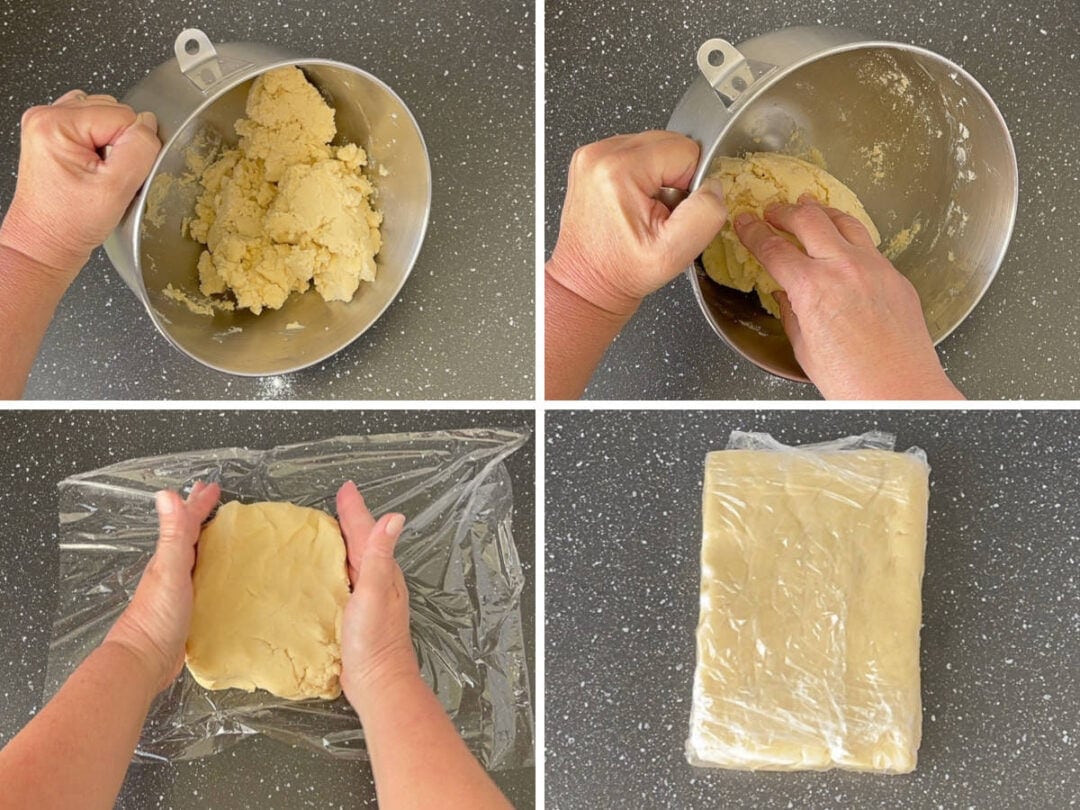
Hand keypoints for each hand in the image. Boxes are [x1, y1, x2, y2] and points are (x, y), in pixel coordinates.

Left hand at [0, 90, 159, 274]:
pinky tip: (93, 167)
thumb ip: (139, 150)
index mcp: (56, 124)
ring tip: (98, 174)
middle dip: (120, 144)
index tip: (115, 176)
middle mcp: (47, 116)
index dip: (131, 148)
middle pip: (113, 111)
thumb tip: (150, 124)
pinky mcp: (52, 133)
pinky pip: (93, 125)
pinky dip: (101, 144)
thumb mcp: (115, 190)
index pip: (123, 116)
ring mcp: (47, 123)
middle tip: (106, 177)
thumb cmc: (69, 224)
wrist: (45, 243)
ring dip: (111, 144)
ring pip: (105, 116)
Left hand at [104, 481, 219, 692]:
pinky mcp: (188, 612)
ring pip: (197, 559)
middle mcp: (173, 571)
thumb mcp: (169, 569)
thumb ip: (172, 535)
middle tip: (212, 498)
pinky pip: (204, 582)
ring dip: (207, 543)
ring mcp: (179, 592)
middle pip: (189, 536)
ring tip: (221, 534)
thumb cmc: (157, 616)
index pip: (186, 523)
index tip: (213, 487)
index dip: (198, 504)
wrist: (145, 662)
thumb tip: (166, 493)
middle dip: (198, 516)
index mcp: (169, 558)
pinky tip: (221, 578)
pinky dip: (213, 572)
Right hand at [335, 481, 417, 706]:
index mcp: (381, 570)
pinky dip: (335, 568)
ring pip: (353, 560)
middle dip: (349, 520)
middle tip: (337, 501)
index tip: (346, 488)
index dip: (354, 509)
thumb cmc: (374, 638)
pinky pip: (344, 580)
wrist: (377, 682)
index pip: (366, 531)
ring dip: (343, 542)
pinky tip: (324, 573)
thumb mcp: (375, 591)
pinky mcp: (356, 614)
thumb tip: (395, 517)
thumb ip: (380, 555)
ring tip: (328, 529)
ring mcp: (368, 597)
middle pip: (361, 541)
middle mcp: (377, 580)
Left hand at [547, 130, 727, 316]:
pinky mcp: (589, 161)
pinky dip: (642, 176)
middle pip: (669, 142)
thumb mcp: (674, 253)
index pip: (686, 150)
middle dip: (675, 179)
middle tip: (658, 215)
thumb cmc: (621, 272)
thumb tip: (713, 185)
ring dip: (659, 177)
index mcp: (619, 169)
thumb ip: (705, 213)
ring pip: (653, 147)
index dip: (690, 184)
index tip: (670, 213)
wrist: (587, 284)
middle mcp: (600, 155)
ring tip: (644, 212)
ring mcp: (591, 156)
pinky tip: (633, 204)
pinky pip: (635, 154)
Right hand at [734, 196, 963, 399]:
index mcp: (812, 289)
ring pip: (844, 221)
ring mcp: (875, 268)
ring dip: (821, 212)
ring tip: (808, 208)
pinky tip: (843, 242)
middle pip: (808, 220)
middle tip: (772, 212)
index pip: (773, 248)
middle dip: (784, 212)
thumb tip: (785, 298)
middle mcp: (844, 269)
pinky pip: (869, 244)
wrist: (901, 391)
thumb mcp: (805, 348)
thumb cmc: (853, 381)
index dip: (753, 232)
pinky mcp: (896, 276)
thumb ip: (791, 314)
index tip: (745, 223)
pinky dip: (849, 236)